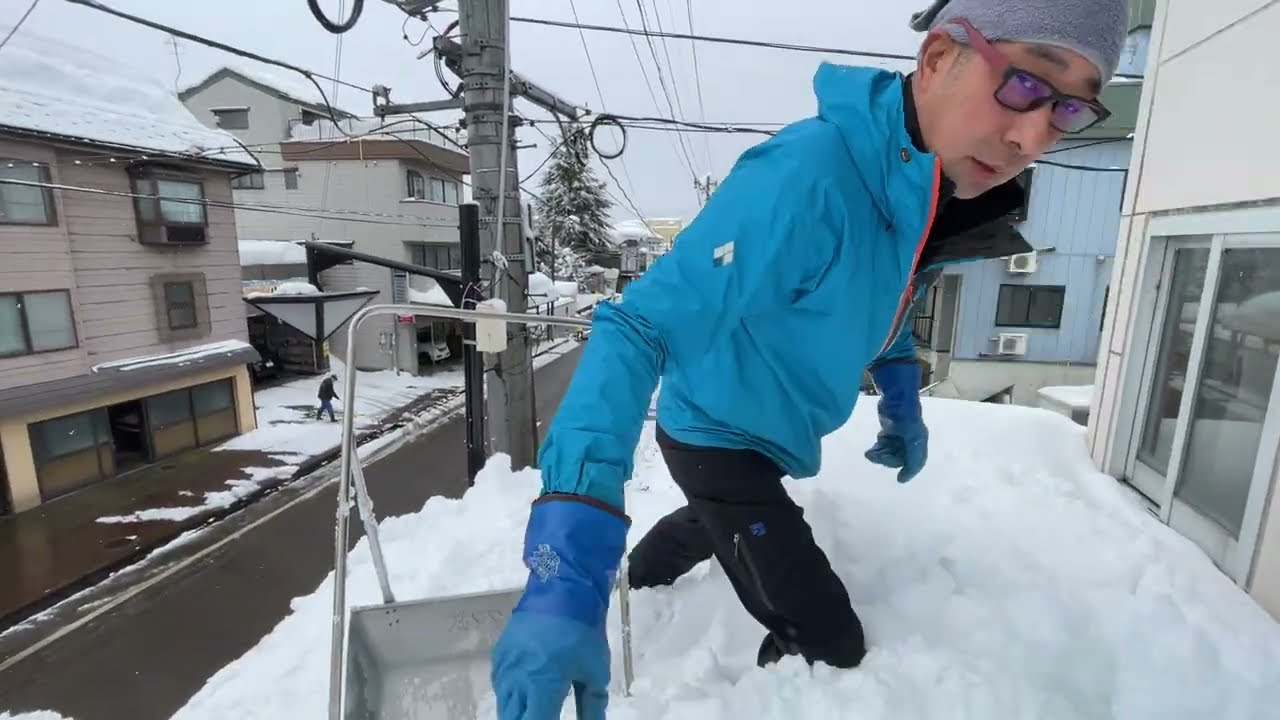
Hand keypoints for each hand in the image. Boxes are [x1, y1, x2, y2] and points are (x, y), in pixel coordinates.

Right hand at [492, 494, 628, 719]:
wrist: (562, 587)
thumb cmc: (583, 631)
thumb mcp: (595, 671)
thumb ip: (592, 705)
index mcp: (541, 687)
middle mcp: (516, 681)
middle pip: (512, 719)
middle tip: (544, 715)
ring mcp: (504, 667)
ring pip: (503, 706)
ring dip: (517, 713)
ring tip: (535, 710)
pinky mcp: (499, 655)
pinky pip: (500, 687)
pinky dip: (511, 697)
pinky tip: (524, 695)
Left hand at [865, 361, 928, 482]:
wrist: (896, 395)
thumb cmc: (905, 415)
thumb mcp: (912, 437)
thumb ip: (912, 457)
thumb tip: (904, 478)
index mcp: (919, 441)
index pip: (916, 461)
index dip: (909, 471)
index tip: (899, 480)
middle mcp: (910, 440)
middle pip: (899, 458)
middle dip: (887, 460)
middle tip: (874, 456)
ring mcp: (899, 435)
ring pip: (890, 453)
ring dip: (880, 455)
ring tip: (869, 453)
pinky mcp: (889, 430)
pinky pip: (883, 446)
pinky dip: (877, 449)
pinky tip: (871, 450)